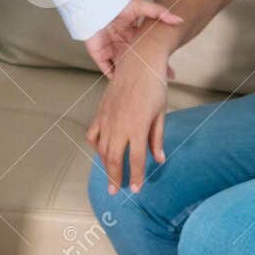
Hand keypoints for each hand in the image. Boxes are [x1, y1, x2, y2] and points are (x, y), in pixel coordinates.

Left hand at [83, 0, 183, 77]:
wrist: (94, 5)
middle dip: (149, 72)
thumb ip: (160, 13)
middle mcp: (123, 44)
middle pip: (138, 62)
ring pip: (124, 68)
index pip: (149, 50)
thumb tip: (179, 20)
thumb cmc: (115, 3)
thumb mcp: (141, 7)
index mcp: (133, 34)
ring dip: (132, 76)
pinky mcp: (99, 55)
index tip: (170, 73)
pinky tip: (123, 84)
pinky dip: (114, 77)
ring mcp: (111, 50)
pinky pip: (107, 70)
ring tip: (143, 85)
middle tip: (160, 82)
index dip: (160, 61)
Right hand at [86, 37, 171, 192]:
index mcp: (137, 127)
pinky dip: (95, 146)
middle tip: (115, 192)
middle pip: (114, 159)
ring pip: (102, 149)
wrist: (139, 62)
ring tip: (109, 178)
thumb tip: (159, 159)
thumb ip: (157, 138)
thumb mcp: (160, 113)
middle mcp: (119, 126)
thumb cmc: (154, 85)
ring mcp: (107, 118)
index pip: (135, 160)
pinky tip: (101, 151)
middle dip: (114, 178)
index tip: (135, 189)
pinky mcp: (101, 111)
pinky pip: (93, 134)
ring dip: (104, 166)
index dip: (135, 177)